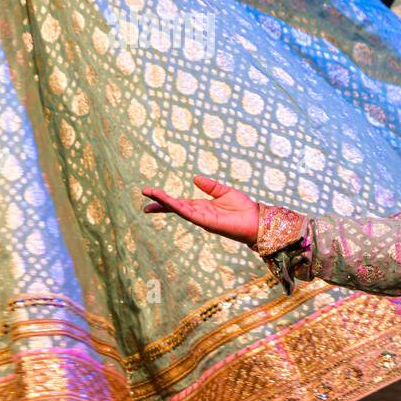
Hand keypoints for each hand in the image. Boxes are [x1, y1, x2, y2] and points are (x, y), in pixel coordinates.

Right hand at [141, 175, 259, 244]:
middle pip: (175, 206)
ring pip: (179, 209)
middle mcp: (199, 213)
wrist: (256, 220)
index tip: (150, 194)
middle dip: (159, 201)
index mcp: (202, 206)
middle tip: (143, 193)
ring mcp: (202, 219)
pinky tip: (169, 202)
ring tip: (151, 194)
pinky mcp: (208, 223)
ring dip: (165, 202)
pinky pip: (190, 214)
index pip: (179, 202)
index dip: (165, 199)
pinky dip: (179, 208)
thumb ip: (210, 186)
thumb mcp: (225, 192)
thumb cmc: (244, 208)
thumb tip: (195, 178)